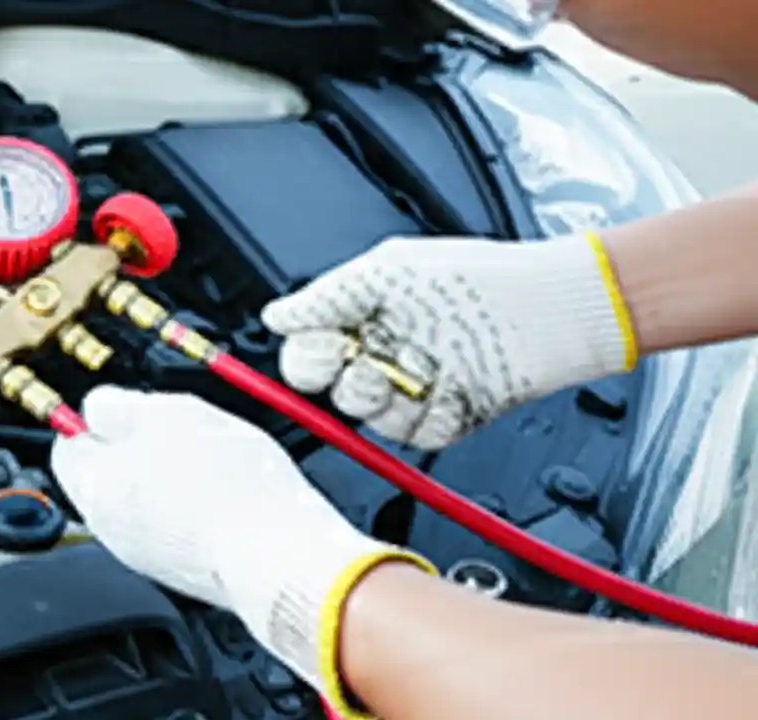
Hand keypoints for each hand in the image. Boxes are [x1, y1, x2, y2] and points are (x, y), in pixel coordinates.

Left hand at [50, 385, 427, 696]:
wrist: (282, 556)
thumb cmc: (229, 487)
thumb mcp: (167, 413)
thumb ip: (120, 406)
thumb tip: (95, 406)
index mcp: (94, 488)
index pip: (66, 444)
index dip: (94, 417)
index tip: (120, 405)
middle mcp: (111, 530)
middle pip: (107, 473)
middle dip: (137, 445)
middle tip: (177, 426)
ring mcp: (148, 555)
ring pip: (146, 498)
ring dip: (171, 473)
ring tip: (213, 458)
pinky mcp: (186, 569)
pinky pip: (178, 524)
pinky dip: (196, 504)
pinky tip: (229, 490)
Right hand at [261, 234, 636, 448]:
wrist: (545, 309)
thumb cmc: (475, 277)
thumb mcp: (388, 271)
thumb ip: (325, 297)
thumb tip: (275, 316)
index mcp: (363, 321)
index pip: (308, 353)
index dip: (308, 357)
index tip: (326, 347)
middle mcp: (385, 357)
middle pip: (332, 391)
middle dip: (348, 377)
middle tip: (372, 357)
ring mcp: (414, 391)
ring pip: (369, 418)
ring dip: (387, 397)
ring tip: (419, 369)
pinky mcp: (445, 418)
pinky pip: (415, 434)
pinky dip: (427, 416)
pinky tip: (449, 389)